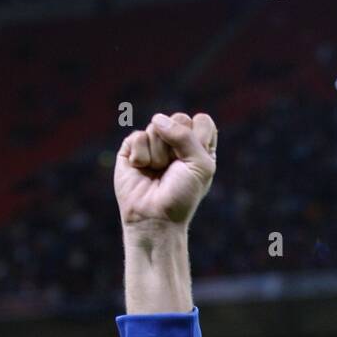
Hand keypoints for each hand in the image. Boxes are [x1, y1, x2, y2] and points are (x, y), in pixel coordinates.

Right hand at [114, 111, 216, 227]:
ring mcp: (154, 143)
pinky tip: (141, 169)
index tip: (194, 162)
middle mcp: (177, 142)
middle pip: (179, 118)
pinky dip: (141, 155)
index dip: (198, 138)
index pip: (202, 121)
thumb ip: (186, 136)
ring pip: (157, 126)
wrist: (155, 218)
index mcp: (199, 147)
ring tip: (157, 172)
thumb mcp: (199, 166)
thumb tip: (157, 119)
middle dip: (177, 145)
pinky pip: (138, 136)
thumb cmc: (182, 196)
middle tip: (173, 169)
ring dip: (159, 154)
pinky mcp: (133, 147)